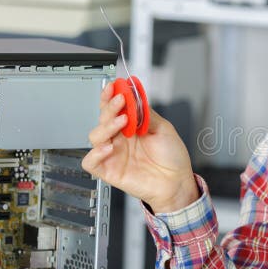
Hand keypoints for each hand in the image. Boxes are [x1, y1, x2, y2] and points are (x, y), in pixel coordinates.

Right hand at [81, 82, 199, 212]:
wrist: (176, 182)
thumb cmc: (172, 159)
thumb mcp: (164, 129)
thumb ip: (146, 114)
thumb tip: (134, 98)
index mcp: (131, 128)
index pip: (114, 109)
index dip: (111, 97)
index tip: (115, 86)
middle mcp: (120, 139)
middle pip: (103, 119)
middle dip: (109, 107)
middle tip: (120, 100)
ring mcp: (114, 154)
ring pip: (95, 136)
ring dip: (106, 126)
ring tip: (121, 122)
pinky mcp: (109, 170)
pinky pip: (90, 161)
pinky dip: (95, 153)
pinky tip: (108, 147)